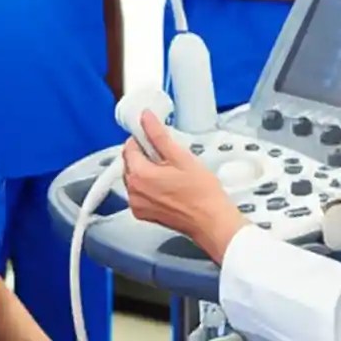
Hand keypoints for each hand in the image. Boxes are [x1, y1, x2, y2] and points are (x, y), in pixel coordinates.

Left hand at [121, 112, 246, 264]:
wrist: (211, 222)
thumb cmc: (201, 193)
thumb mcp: (181, 157)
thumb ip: (158, 135)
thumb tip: (145, 118)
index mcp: (139, 175)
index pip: (129, 146)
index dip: (143, 139)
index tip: (157, 139)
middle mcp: (133, 192)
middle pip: (130, 162)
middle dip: (145, 156)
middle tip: (169, 157)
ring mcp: (137, 205)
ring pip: (134, 178)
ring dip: (147, 171)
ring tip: (172, 173)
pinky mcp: (144, 214)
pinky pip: (140, 193)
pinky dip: (149, 186)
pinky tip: (169, 186)